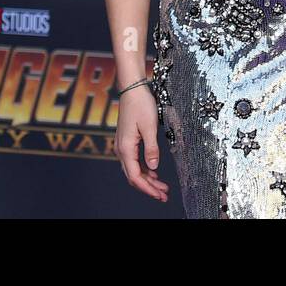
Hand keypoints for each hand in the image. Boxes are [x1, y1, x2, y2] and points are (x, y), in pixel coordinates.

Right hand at [115, 85, 169, 201]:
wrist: (132, 89)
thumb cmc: (141, 105)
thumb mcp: (150, 126)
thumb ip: (152, 148)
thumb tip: (154, 167)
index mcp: (126, 148)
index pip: (135, 176)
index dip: (148, 188)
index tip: (160, 195)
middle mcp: (121, 150)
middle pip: (134, 176)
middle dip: (149, 188)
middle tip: (164, 195)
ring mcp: (123, 146)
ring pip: (134, 170)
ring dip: (148, 180)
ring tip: (162, 187)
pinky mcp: (127, 142)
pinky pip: (134, 162)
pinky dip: (144, 170)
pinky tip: (154, 173)